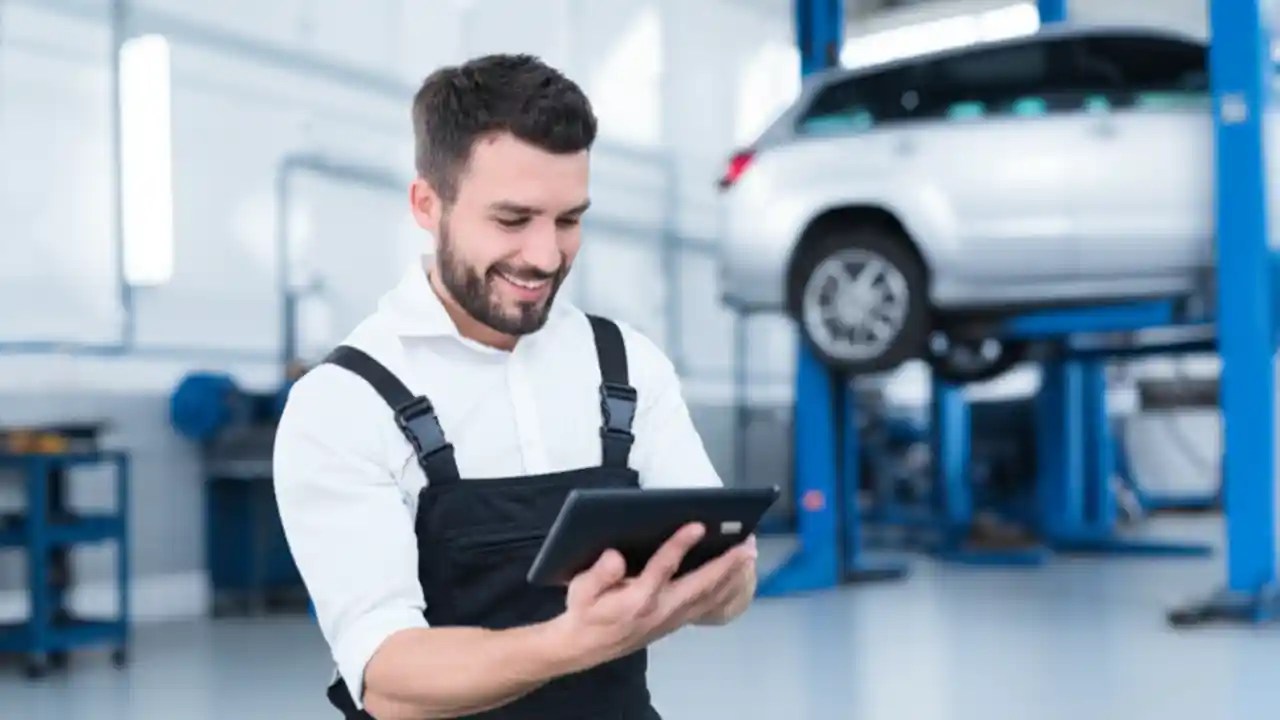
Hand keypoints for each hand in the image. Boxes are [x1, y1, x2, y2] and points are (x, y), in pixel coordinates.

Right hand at [552, 523, 748, 667]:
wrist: (585, 647)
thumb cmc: (585, 612)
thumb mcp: (581, 590)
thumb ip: (599, 574)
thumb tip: (615, 556)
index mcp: (636, 599)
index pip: (662, 569)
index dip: (680, 545)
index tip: (698, 525)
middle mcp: (660, 610)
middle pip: (700, 585)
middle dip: (726, 564)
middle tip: (747, 543)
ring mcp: (672, 618)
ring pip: (710, 597)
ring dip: (733, 575)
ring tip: (749, 552)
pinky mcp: (677, 621)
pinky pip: (709, 606)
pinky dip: (727, 590)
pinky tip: (738, 575)